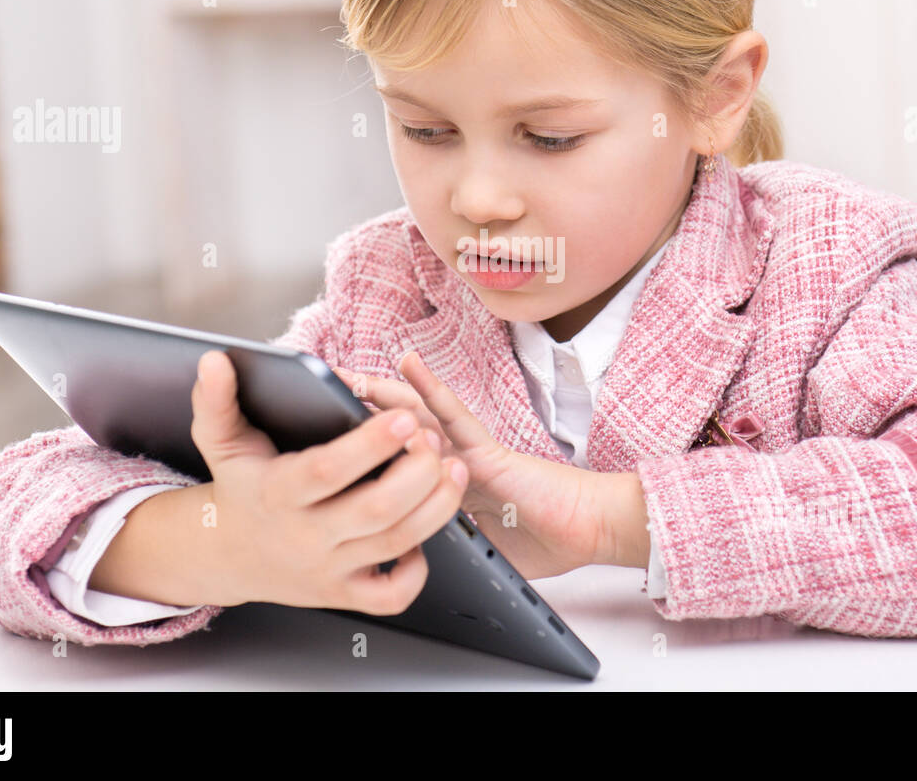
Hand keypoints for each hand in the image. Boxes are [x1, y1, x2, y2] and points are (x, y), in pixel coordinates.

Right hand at [190, 350, 467, 612]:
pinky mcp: (344, 594)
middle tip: (436, 440)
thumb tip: (214, 360)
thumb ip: (217, 399)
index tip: (405, 416)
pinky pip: (392, 596)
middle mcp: (305, 535)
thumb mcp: (221, 441)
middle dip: (417, 473)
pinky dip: (418, 570)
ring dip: (436, 507)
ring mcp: (327, 569)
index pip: (327, 470)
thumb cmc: (241, 486)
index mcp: (278, 492)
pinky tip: (426, 532)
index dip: (370, 444)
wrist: (229, 554)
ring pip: (395, 543)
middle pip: (375, 511)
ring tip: (455, 469)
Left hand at [335, 351, 627, 578]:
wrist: (589, 530)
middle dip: (364, 409)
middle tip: (327, 390)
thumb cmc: (549, 539)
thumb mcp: (481, 552)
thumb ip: (450, 542)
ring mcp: (470, 453)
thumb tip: (413, 554)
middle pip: (402, 429)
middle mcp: (456, 462)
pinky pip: (453, 415)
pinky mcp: (487, 450)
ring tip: (350, 375)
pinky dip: (429, 388)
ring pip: (418, 417)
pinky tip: (408, 362)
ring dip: (384, 393)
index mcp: (451, 485)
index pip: (402, 457)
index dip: (372, 441)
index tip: (334, 430)